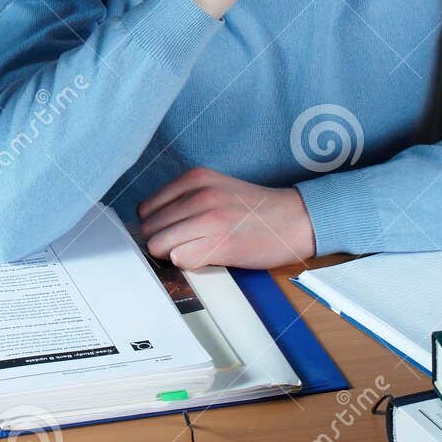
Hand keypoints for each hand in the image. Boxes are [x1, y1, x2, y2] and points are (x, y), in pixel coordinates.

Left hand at [136, 168, 316, 269]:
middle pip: (149, 228)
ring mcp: (208, 219)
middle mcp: (198, 195)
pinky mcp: (220, 244)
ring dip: (173, 253)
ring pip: (158, 245)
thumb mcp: (214, 189)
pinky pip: (180, 259)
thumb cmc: (254, 210)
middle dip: (162, 241)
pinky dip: (189, 263)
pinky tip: (207, 257)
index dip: (156, 225)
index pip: (146, 208)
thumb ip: (183, 200)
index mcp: (194, 178)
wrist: (295, 220)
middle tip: (186, 244)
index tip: (172, 233)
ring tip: (197, 250)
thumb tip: (149, 226)